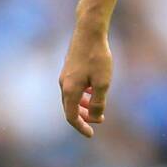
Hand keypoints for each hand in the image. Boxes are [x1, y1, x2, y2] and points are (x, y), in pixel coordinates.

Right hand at [60, 18, 112, 137]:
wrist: (89, 31)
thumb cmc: (97, 56)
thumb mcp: (102, 82)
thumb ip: (98, 102)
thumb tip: (96, 117)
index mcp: (70, 90)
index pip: (71, 117)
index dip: (81, 127)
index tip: (91, 135)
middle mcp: (63, 84)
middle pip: (69, 108)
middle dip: (82, 118)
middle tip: (96, 122)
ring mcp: (65, 75)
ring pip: (70, 98)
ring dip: (82, 106)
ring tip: (96, 109)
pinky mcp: (69, 68)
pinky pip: (72, 88)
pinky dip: (81, 95)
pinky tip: (92, 92)